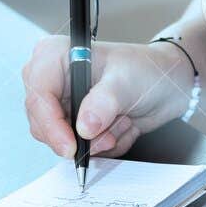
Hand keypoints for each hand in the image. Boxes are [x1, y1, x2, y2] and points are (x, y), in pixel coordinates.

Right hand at [22, 37, 192, 159]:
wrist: (167, 83)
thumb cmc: (146, 69)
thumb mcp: (126, 81)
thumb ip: (104, 102)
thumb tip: (83, 127)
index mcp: (55, 57)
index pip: (38, 96)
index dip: (51, 125)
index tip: (70, 146)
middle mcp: (53, 81)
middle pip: (43, 124)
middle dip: (81, 136)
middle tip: (109, 135)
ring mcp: (63, 104)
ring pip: (62, 141)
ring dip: (98, 141)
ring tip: (122, 122)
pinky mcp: (75, 124)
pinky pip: (80, 149)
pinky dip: (105, 145)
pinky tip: (121, 125)